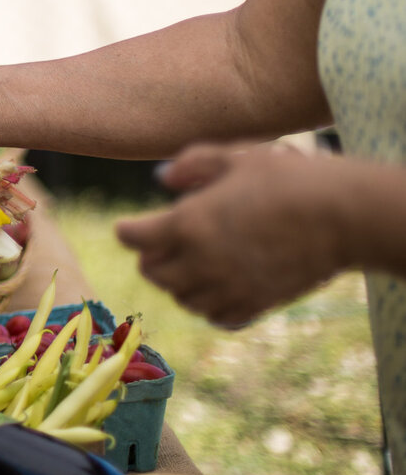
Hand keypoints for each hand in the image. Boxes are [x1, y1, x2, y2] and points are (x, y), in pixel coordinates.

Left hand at [114, 143, 347, 327]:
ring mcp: (228, 286)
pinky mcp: (256, 303)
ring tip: (189, 265)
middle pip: (152, 272)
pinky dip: (209, 305)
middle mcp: (201, 261)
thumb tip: (161, 179)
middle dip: (150, 257)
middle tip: (160, 245)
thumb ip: (193, 164)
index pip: (133, 238)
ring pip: (182, 298)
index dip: (128, 230)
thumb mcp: (237, 157)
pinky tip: (216, 288)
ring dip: (178, 282)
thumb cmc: (290, 178)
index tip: (130, 227)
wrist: (345, 216)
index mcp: (187, 223)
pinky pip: (216, 317)